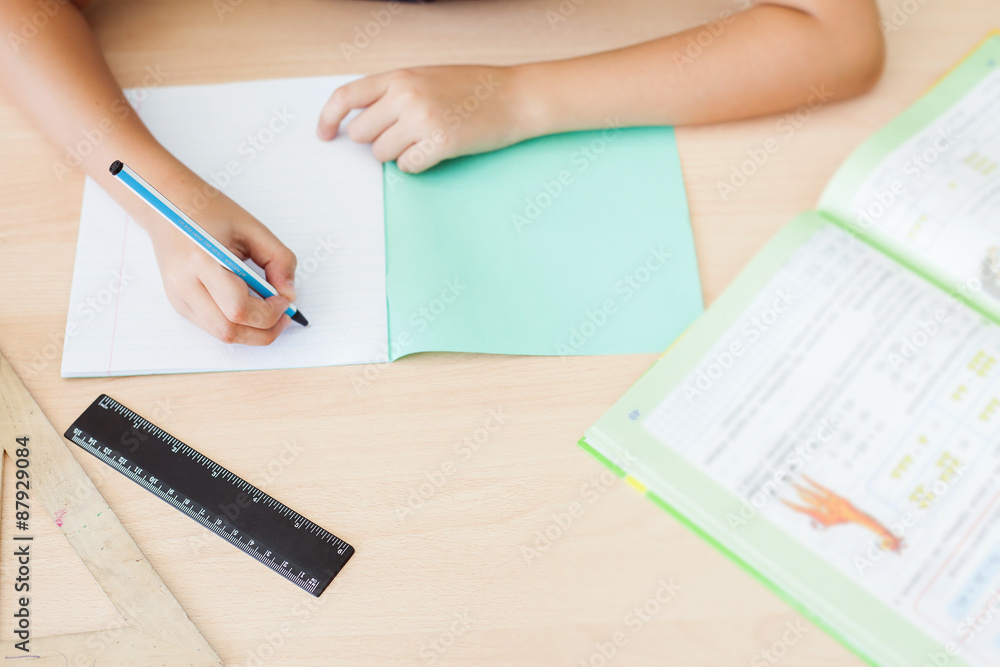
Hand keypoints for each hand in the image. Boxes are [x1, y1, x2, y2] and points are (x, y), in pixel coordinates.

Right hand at [146, 191, 297, 344]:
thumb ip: (279, 260)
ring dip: (252, 332)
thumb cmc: (209, 212)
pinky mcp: (179, 304)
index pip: (238, 308)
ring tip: (270, 312)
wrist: (167, 205)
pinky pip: (213, 327)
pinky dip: (237, 324)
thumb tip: (289, 295)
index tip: (286, 300)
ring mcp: (178, 297)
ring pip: (221, 335)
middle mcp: (184, 284)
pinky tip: (250, 307)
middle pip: (229, 330)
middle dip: (264, 331)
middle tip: (284, 316)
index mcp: (200, 260)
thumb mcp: (252, 228)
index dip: (269, 312)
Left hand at [317, 65, 529, 172]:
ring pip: (381, 154)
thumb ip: (393, 92)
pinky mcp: (439, 142)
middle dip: (376, 141)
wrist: (515, 96)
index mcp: (399, 76)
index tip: (325, 134)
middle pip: (361, 134)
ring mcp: (422, 119)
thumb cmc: (474, 88)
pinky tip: (437, 151)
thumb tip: (363, 118)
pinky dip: (417, 165)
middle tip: (403, 137)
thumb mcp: (426, 77)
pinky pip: (406, 167)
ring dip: (398, 155)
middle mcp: (405, 95)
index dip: (329, 118)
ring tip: (425, 141)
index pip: (346, 96)